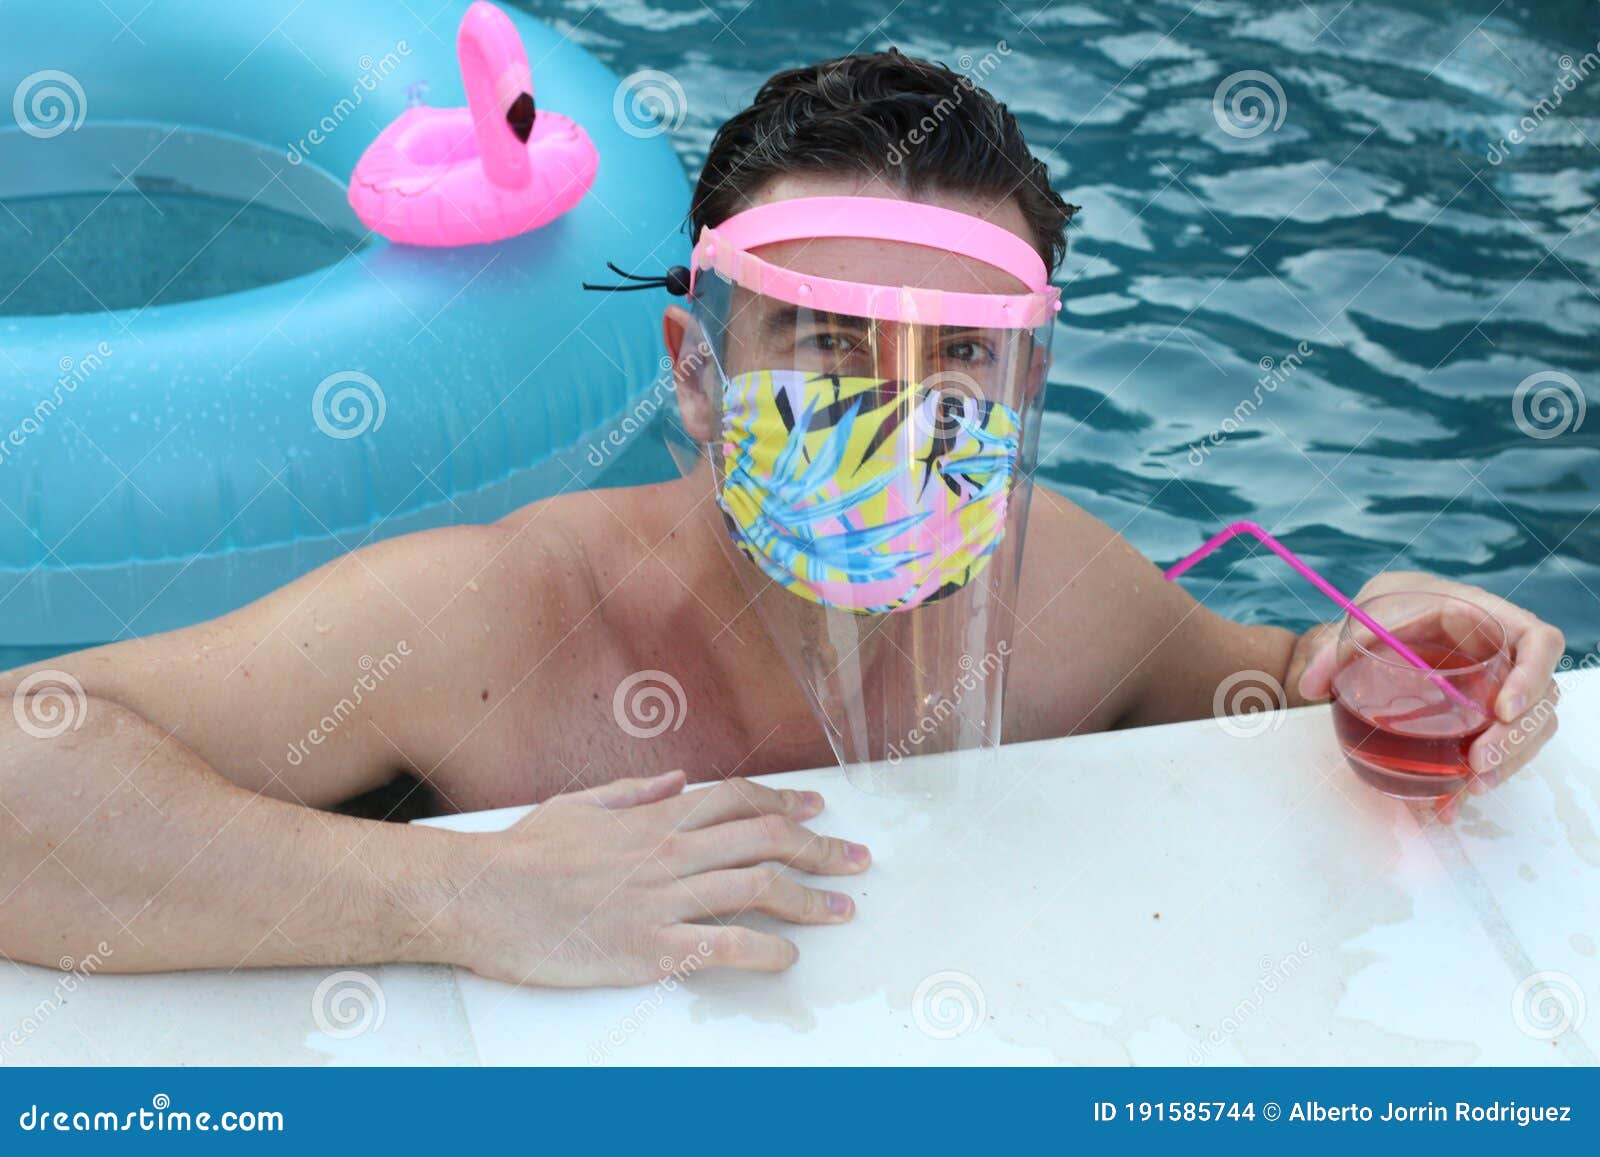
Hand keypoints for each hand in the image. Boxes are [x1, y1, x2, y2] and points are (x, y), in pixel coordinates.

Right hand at [441, 771, 868, 986]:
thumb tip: (677, 779)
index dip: (785, 804)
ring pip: (756, 888)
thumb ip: (633, 792)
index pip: (738, 800)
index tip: (817, 812)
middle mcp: (668, 852)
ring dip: (809, 900)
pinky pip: (722, 946)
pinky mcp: (649, 948)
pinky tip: (786, 957)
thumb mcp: (578, 805)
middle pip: (763, 840)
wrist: (479, 897)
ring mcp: (662, 900)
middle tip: (856, 859)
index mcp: (653, 818)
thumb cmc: (521, 855)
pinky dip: (763, 951)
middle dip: (820, 848)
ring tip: (842, 910)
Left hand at [1288, 571, 1563, 807]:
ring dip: (1506, 764)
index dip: (1533, 676)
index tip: (1504, 709)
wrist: (1389, 623)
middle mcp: (1506, 657)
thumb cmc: (1391, 609)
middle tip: (1479, 762)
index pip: (1540, 642)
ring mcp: (1500, 691)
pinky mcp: (1483, 720)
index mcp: (1488, 619)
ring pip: (1526, 733)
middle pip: (1540, 700)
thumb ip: (1336, 647)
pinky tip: (1450, 803)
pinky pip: (1495, 752)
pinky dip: (1475, 780)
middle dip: (1516, 737)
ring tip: (1470, 788)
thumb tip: (1307, 686)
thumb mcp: (1367, 615)